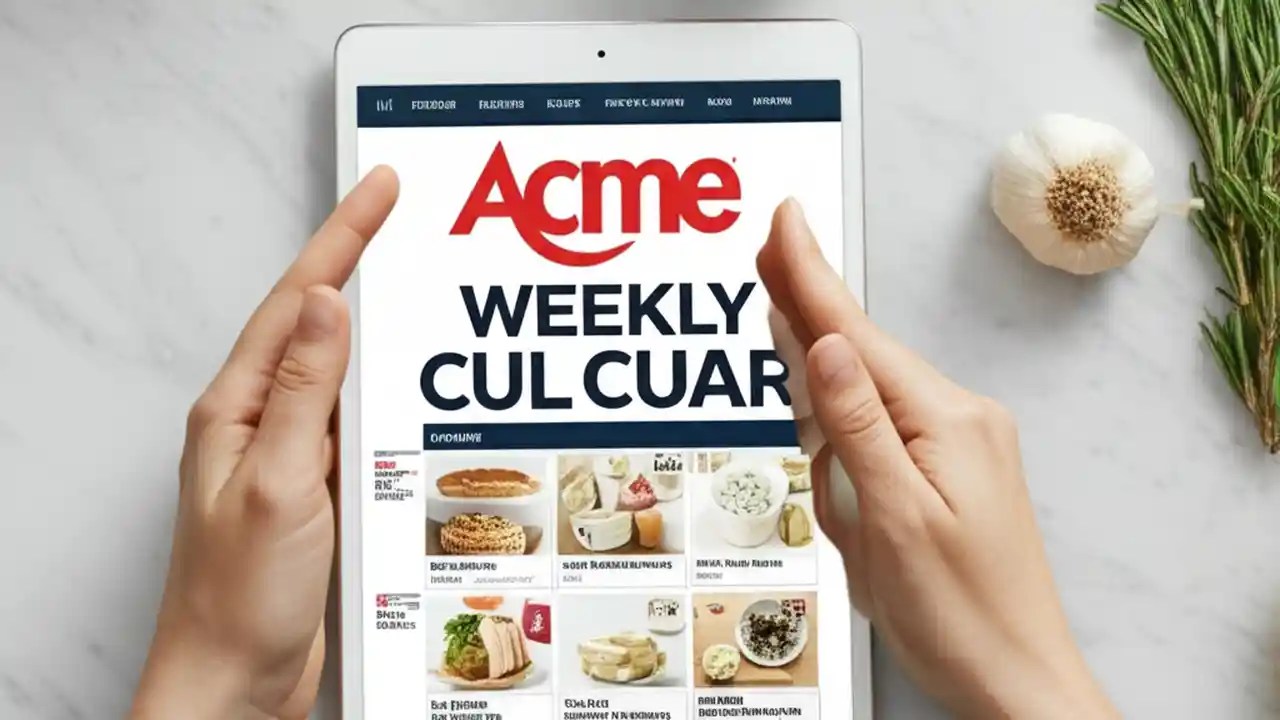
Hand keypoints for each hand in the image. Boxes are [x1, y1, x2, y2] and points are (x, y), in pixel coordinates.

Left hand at [130, 167, 399, 719]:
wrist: (235, 684)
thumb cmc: (238, 599)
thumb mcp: (278, 483)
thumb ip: (304, 391)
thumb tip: (329, 304)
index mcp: (238, 409)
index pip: (297, 302)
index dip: (341, 239)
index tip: (378, 190)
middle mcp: (261, 424)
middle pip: (318, 327)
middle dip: (363, 269)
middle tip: (410, 223)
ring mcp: (290, 459)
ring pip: (344, 378)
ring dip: (383, 338)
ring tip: (427, 300)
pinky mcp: (317, 494)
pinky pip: (358, 429)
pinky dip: (390, 403)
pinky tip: (418, 400)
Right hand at [760, 200, 1116, 719]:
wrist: (1018, 681)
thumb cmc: (962, 616)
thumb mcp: (895, 520)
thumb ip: (857, 426)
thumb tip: (826, 344)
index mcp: (945, 420)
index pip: (857, 335)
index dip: (810, 275)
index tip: (784, 221)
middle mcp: (957, 418)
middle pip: (862, 351)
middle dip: (809, 303)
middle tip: (769, 249)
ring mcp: (955, 444)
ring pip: (867, 390)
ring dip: (822, 369)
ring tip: (788, 325)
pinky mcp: (948, 471)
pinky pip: (882, 426)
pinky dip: (843, 413)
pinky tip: (825, 400)